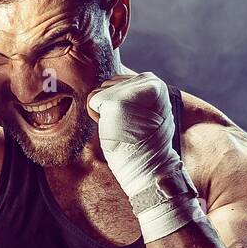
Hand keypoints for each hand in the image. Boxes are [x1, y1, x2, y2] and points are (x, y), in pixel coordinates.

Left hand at [85, 71, 179, 198]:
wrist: (150, 166)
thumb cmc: (144, 143)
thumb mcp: (147, 111)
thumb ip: (133, 94)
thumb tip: (111, 87)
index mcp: (154, 83)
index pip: (119, 82)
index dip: (120, 103)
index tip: (135, 121)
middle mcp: (146, 81)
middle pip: (108, 84)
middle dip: (110, 106)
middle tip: (128, 126)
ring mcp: (130, 90)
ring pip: (99, 91)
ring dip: (104, 112)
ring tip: (123, 127)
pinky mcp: (115, 102)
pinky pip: (91, 101)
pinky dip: (96, 117)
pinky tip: (113, 128)